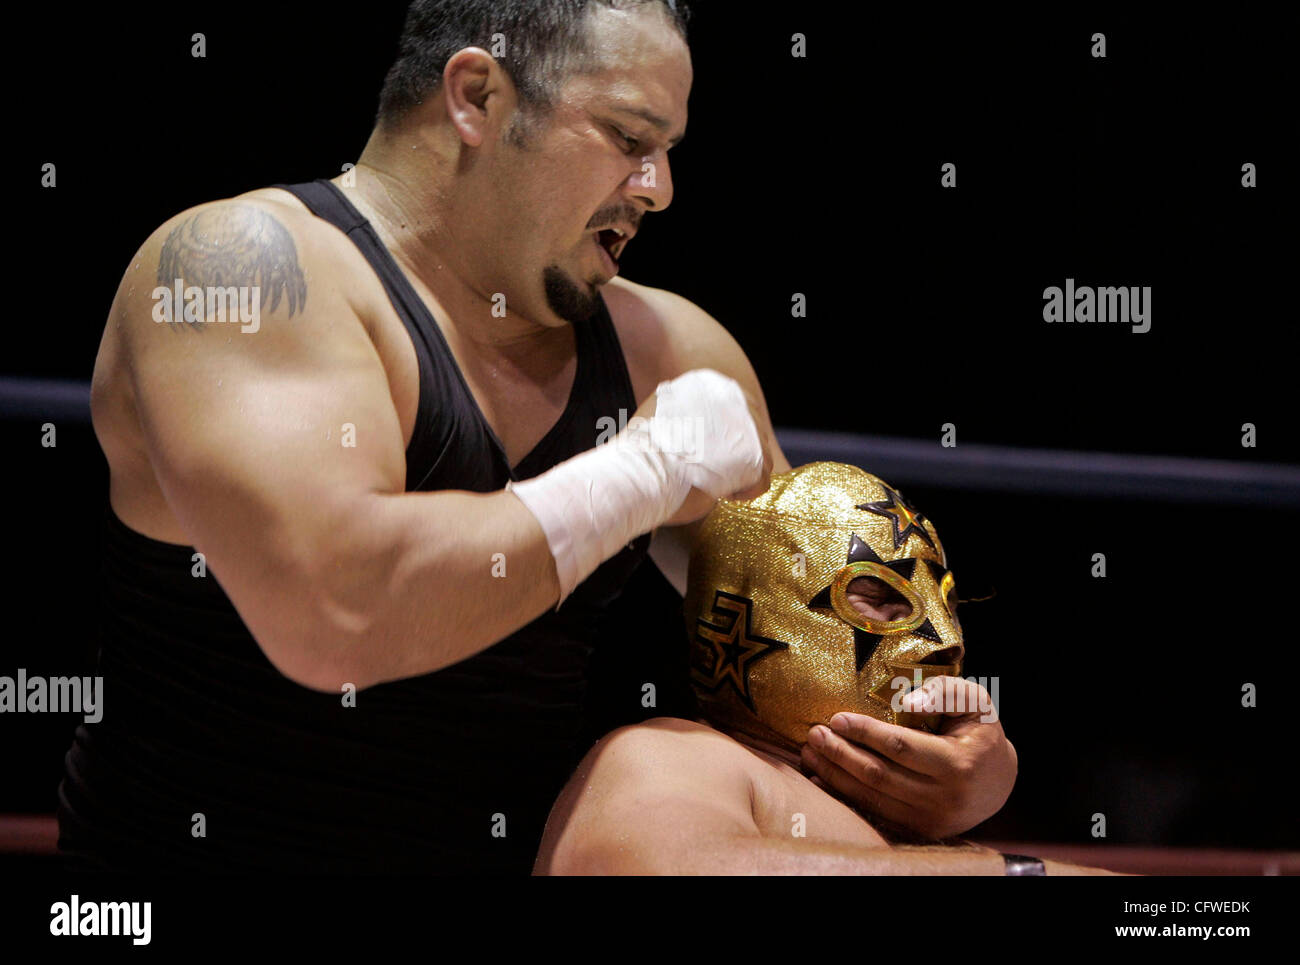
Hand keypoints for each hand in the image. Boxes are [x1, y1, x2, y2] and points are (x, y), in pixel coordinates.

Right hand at [627, 378, 771, 527]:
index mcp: (707, 382)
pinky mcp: (752, 456)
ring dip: (738, 473)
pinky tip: (720, 493)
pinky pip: (762, 477)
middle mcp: (731, 395)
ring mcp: (745, 424)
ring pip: (759, 454)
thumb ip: (688, 411)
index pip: (733, 408)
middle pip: (750, 430)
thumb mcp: (662, 413)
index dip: (723, 437)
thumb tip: (701, 424)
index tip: (705, 455)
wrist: (636, 474)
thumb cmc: (641, 454)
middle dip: (734, 454)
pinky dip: (745, 492)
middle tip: (709, 473)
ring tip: (709, 483)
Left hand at [800, 676, 1017, 839]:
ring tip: (810, 753)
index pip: (901, 747)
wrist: (998, 781)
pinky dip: (845, 795)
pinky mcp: (920, 831)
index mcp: (957, 763)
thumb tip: (906, 702)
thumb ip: (943, 693)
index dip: (865, 733)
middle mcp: (945, 797)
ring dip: (835, 774)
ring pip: (872, 796)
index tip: (836, 718)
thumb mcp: (974, 702)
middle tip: (814, 734)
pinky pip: (875, 812)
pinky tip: (822, 777)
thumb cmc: (979, 732)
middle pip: (880, 775)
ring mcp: (932, 819)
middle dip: (841, 753)